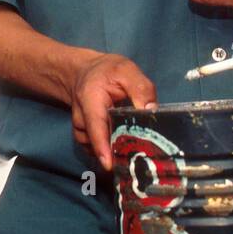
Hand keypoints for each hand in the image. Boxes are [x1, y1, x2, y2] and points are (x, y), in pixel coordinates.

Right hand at [69, 54, 155, 170]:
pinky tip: (122, 150)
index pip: (95, 126)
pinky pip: (95, 150)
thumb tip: (151, 110)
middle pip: (95, 143)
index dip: (101, 146)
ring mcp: (81, 129)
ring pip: (94, 149)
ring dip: (112, 154)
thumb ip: (140, 88)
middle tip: (133, 163)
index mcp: (90, 99)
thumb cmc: (106, 71)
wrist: (84, 73)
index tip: (109, 164)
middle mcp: (81, 117)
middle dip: (113, 155)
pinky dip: (108, 152)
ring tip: (131, 154)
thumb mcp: (125, 70)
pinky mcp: (85, 136)